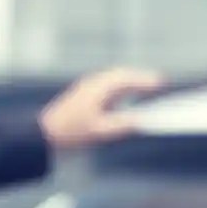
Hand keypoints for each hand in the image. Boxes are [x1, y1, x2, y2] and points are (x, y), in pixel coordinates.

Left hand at [39, 67, 164, 150]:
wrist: (45, 132)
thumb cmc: (70, 132)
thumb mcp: (99, 131)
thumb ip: (122, 125)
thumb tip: (141, 121)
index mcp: (98, 88)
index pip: (126, 79)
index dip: (145, 80)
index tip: (161, 82)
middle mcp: (94, 83)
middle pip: (122, 75)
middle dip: (141, 78)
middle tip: (159, 82)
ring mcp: (89, 88)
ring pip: (114, 79)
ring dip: (131, 81)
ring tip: (147, 87)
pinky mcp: (85, 95)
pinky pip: (108, 85)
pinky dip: (122, 87)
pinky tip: (127, 95)